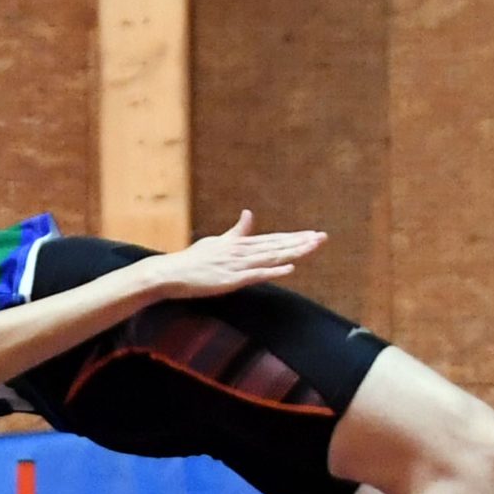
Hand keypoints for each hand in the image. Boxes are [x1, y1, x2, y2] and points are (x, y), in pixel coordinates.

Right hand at [145, 210, 325, 297]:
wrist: (171, 273)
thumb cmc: (193, 260)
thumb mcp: (217, 241)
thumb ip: (236, 231)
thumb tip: (248, 213)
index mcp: (240, 244)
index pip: (273, 239)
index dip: (294, 237)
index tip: (313, 234)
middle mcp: (241, 252)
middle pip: (277, 245)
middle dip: (301, 242)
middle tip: (323, 237)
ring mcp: (237, 265)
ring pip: (270, 257)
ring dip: (292, 252)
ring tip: (312, 247)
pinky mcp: (231, 280)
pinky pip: (256, 275)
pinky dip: (273, 271)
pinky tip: (289, 268)